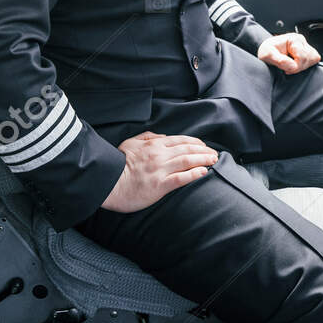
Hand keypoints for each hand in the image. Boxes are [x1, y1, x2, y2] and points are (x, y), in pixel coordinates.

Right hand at [101, 132, 217, 212]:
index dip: (195, 142)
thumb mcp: (130, 143)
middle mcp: (160, 155)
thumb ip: (147, 137)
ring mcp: (160, 170)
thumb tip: (162, 136)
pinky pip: (181, 178)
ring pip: (187, 161)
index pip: (180, 140)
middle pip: (188, 149)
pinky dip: (194, 174)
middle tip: (214, 153)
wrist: (108, 183)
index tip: (204, 145)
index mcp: (153, 145)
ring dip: (203, 160)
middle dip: (204, 150)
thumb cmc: (117, 164)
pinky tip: (203, 172)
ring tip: (213, 160)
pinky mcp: (160, 185)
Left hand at [257, 32, 320, 74]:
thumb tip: (293, 66)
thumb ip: (280, 60)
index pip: (303, 58)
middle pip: (310, 58)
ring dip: (302, 66)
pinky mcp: (307, 51)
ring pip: (314, 59)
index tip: (284, 67)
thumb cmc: (267, 51)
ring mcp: (305, 45)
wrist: (266, 51)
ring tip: (291, 64)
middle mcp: (301, 40)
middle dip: (298, 66)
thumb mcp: (267, 55)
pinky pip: (314, 60)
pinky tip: (295, 63)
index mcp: (294, 39)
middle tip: (287, 66)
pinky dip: (305, 65)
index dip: (294, 66)